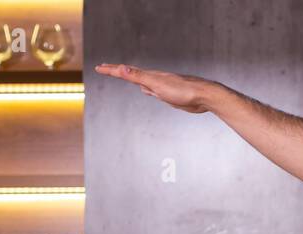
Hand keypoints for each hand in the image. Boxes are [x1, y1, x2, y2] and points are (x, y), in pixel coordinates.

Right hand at [95, 63, 215, 112]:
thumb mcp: (156, 84)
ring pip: (142, 82)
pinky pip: (153, 91)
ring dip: (132, 79)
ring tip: (123, 76)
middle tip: (106, 68)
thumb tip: (121, 68)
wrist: (203, 97)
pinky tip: (147, 91)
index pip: (125, 71)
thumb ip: (138, 76)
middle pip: (132, 74)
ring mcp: (162, 87)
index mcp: (149, 76)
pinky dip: (146, 89)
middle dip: (118, 71)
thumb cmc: (182, 90)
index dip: (112, 70)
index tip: (99, 67)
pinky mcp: (170, 95)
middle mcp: (154, 79)